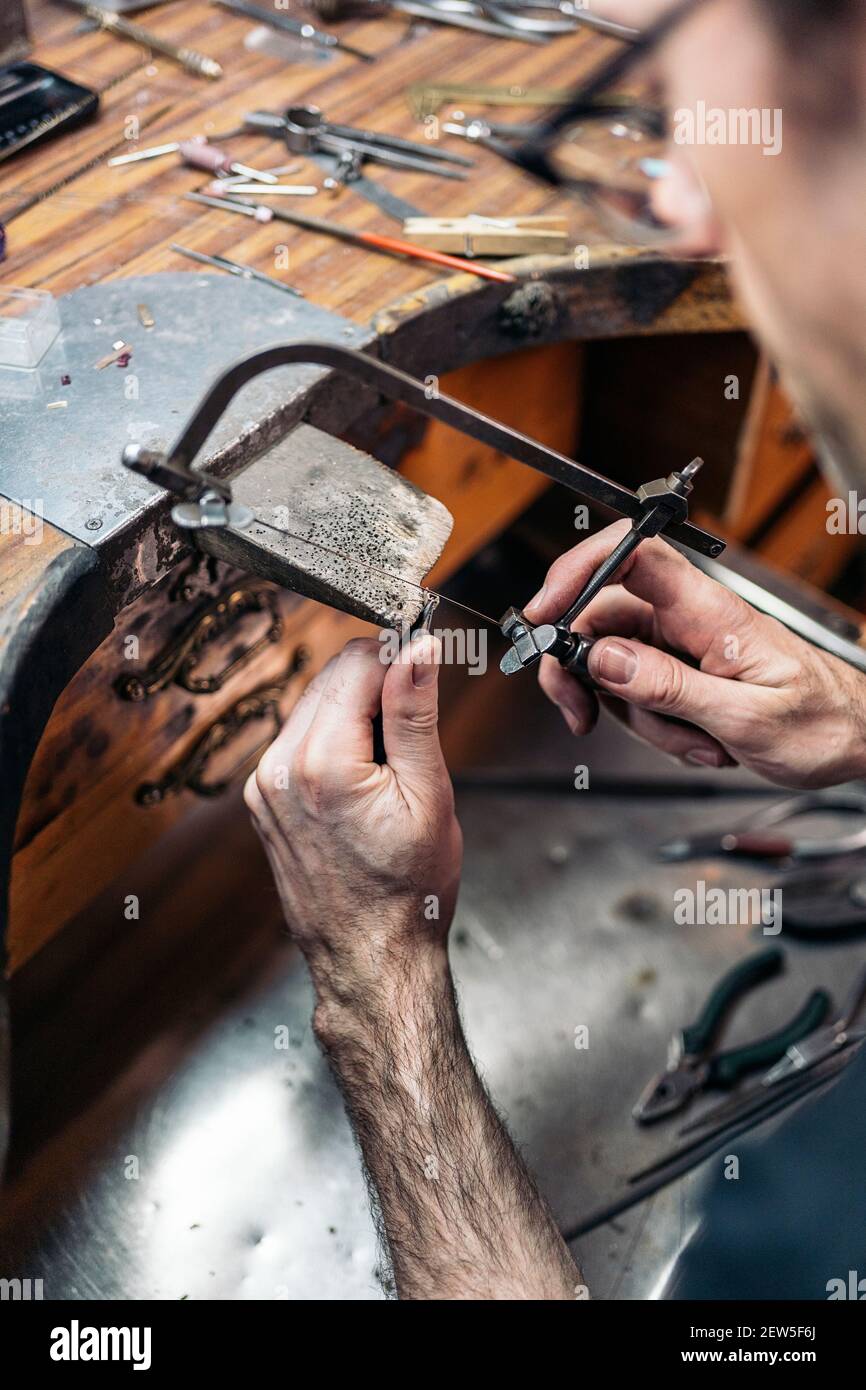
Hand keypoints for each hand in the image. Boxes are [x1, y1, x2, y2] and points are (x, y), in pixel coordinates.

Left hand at [244, 635, 461, 1003]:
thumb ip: (415, 712)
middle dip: (378, 683)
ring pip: (315, 705)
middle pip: (331, 678)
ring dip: (357, 711)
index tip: (428, 663)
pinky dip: (335, 739)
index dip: (399, 655)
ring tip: (392, 763)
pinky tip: (365, 778)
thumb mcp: (428, 794)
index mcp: (322, 762)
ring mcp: (264, 785)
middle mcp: (279, 768)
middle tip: (418, 721)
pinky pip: (301, 739)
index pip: (356, 662)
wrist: (370, 956)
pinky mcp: (263, 798)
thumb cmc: (406, 891)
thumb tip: (417, 649)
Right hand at [525, 521, 865, 788]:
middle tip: (578, 711)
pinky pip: (637, 690)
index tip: (544, 613)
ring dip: (632, 713)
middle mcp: (689, 619)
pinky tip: (694, 740)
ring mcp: (682, 645)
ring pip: (614, 664)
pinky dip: (650, 723)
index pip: (631, 555)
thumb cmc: (822, 722)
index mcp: (708, 612)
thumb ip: (668, 686)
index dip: (578, 571)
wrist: (857, 741)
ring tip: (689, 740)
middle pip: (601, 617)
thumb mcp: (745, 717)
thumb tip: (602, 658)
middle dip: (581, 670)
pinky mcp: (682, 671)